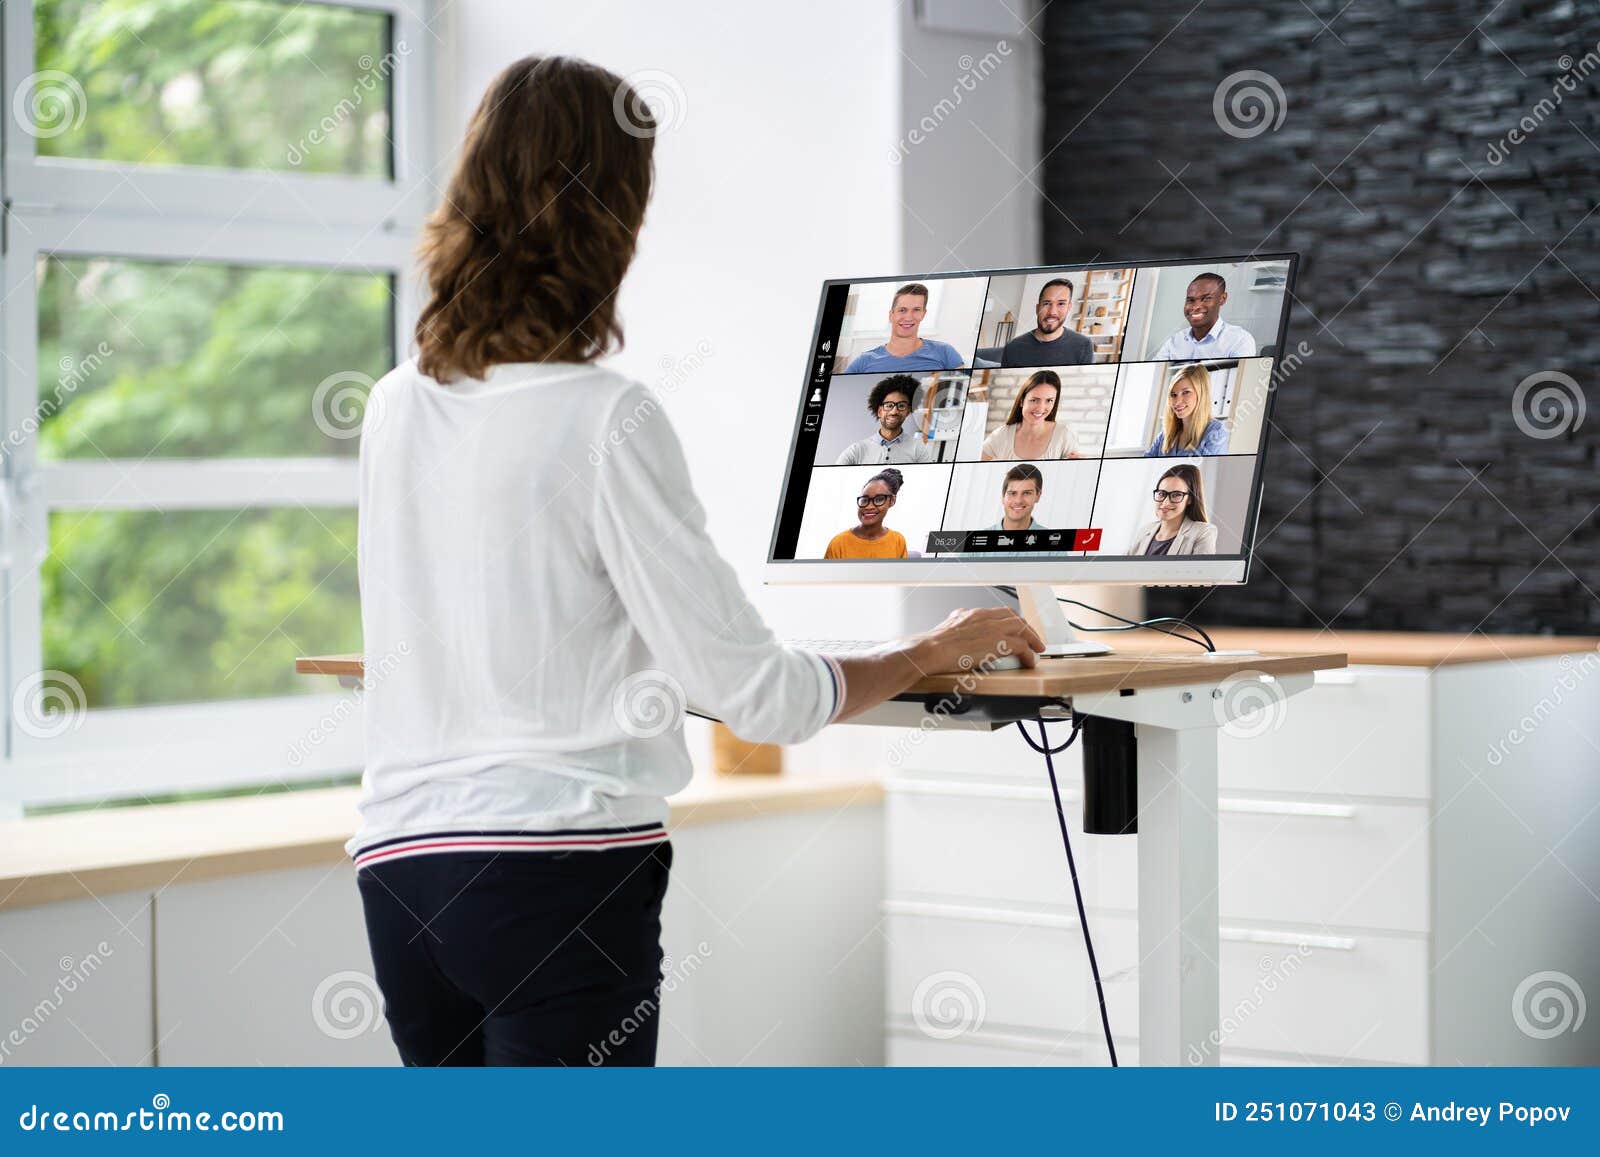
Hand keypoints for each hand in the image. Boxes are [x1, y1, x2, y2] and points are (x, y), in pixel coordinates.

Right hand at [913, 607, 1043, 673]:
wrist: (930, 650)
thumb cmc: (933, 645)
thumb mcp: (946, 628)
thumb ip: (956, 625)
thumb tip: (955, 627)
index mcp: (972, 614)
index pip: (999, 612)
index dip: (1011, 621)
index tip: (1014, 629)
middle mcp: (985, 617)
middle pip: (1015, 617)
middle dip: (1026, 628)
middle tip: (1031, 639)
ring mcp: (993, 628)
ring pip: (1022, 628)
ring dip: (1032, 639)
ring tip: (1036, 649)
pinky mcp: (998, 642)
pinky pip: (1022, 646)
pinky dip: (1028, 654)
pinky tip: (1029, 661)